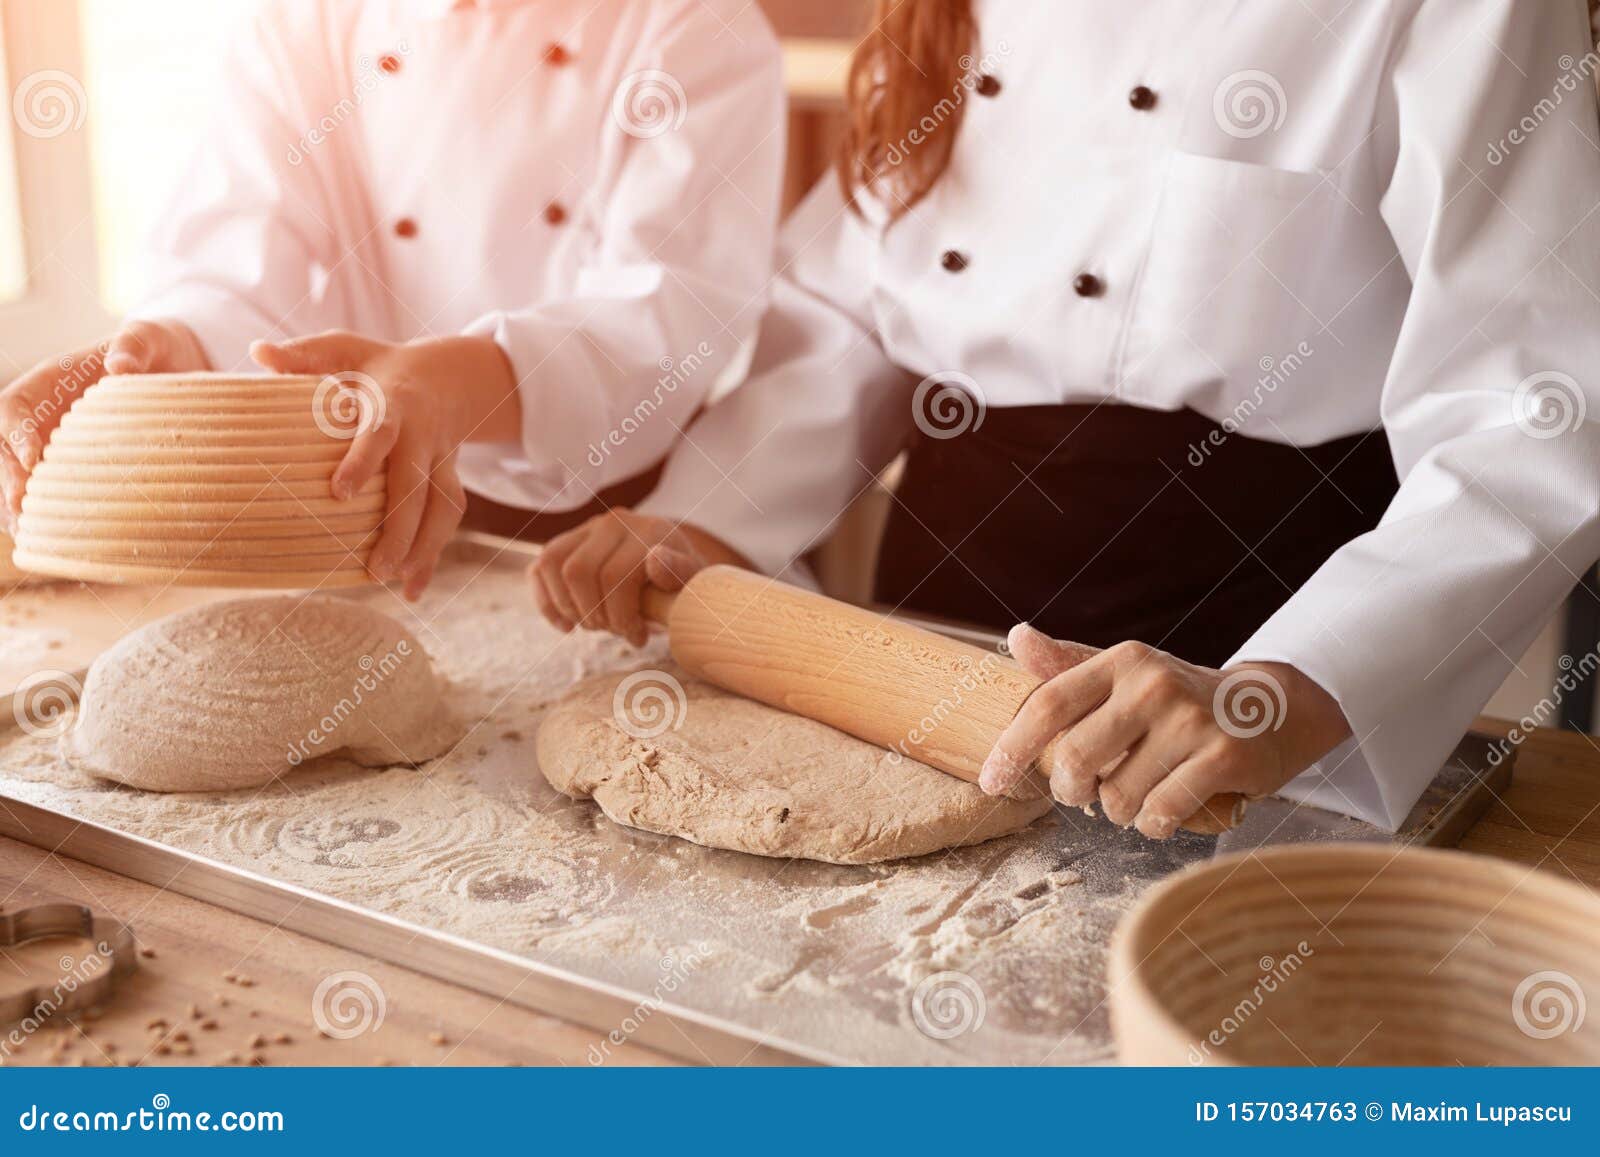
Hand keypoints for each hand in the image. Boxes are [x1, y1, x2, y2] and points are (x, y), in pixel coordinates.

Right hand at [1, 320, 207, 530]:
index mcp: (50, 381)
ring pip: (24, 474)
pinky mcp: (78, 463)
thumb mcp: (148, 337)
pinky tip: (52, 538)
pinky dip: (50, 512)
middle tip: (22, 509)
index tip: (31, 456)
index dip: (13, 430)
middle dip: (12, 479)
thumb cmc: (155, 347)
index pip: (13, 405)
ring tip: (29, 533)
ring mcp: (58, 441)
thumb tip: (120, 367)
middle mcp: (45, 414)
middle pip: (8, 448)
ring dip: (22, 505)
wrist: (176, 366)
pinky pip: (54, 488)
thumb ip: (133, 344)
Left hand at [252, 332, 520, 598]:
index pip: (381, 434)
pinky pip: (447, 520)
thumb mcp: (346, 349)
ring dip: (422, 548)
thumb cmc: (379, 364)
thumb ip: (304, 354)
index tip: (339, 493)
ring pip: (440, 508)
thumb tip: (257, 351)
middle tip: (375, 567)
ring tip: (393, 583)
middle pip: (416, 487)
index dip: (363, 461)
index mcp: (394, 403)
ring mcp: (440, 461)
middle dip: (400, 529)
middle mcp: (423, 436)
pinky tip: (412, 590)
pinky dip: (433, 557)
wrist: (448, 376)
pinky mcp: (447, 480)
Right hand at [530, 509, 744, 645]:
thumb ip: (680, 572)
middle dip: (594, 614)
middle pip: (579, 571)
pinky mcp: (567, 544)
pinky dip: (547, 603)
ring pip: (553, 565)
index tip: (638, 637)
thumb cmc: (683, 585)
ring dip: (569, 607)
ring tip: (595, 626)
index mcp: (648, 529)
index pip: (615, 575)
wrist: (674, 571)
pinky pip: (539, 569)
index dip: (621, 616)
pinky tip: (567, 625)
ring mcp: (587, 530)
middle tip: (615, 631)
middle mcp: (614, 522)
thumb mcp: (694, 582)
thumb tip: (655, 559)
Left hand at [980, 624, 1350, 838]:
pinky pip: (1160, 814)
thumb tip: (1016, 636)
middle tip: (1083, 792)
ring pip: (1117, 797)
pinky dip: (1154, 825)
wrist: (1270, 710)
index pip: (1049, 704)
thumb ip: (1068, 666)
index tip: (990, 782)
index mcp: (1122, 661)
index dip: (1012, 748)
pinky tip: (1164, 810)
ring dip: (1119, 811)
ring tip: (1139, 792)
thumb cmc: (1177, 700)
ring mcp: (1192, 720)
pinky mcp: (1224, 757)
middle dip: (1071, 790)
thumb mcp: (1125, 676)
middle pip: (1076, 759)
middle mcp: (1154, 684)